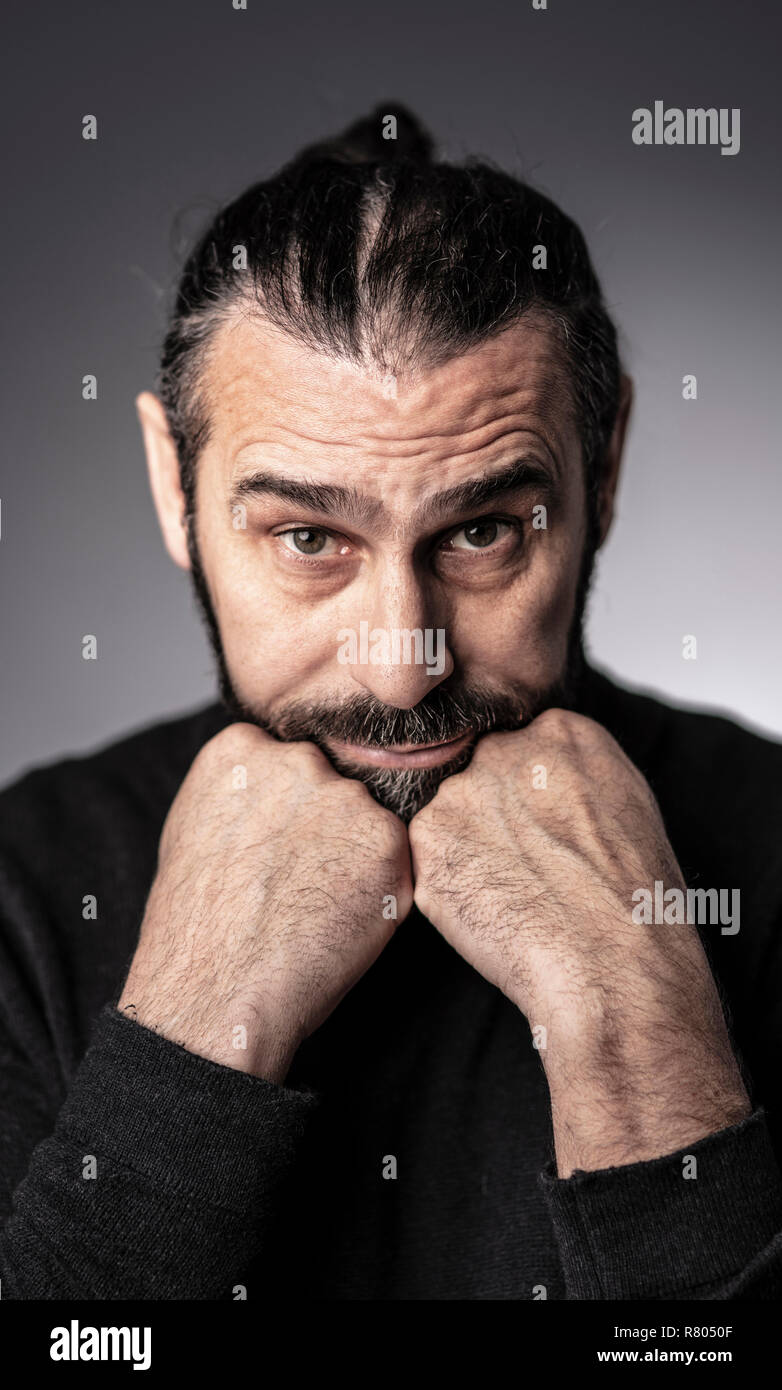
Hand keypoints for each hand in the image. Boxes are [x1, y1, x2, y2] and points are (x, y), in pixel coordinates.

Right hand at [118, 724, 411, 1081]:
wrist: (217, 992)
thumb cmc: (198, 926)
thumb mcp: (195, 829)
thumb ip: (241, 790)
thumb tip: (268, 782)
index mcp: (241, 748)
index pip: (286, 759)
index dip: (284, 811)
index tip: (270, 849)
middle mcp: (296, 758)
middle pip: (329, 783)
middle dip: (323, 826)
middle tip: (295, 882)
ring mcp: (344, 795)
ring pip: (365, 820)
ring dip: (353, 856)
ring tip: (313, 905)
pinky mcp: (386, 839)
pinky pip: (395, 858)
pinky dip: (380, 889)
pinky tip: (339, 917)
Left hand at [408, 708, 750, 1171]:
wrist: (612, 963)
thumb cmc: (633, 901)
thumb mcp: (625, 806)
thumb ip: (573, 774)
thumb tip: (544, 779)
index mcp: (564, 731)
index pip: (523, 748)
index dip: (532, 799)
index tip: (547, 833)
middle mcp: (507, 747)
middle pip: (481, 774)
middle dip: (494, 817)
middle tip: (527, 869)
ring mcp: (463, 789)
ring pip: (451, 815)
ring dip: (469, 851)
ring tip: (516, 895)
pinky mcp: (428, 836)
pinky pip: (430, 857)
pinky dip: (451, 886)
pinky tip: (493, 911)